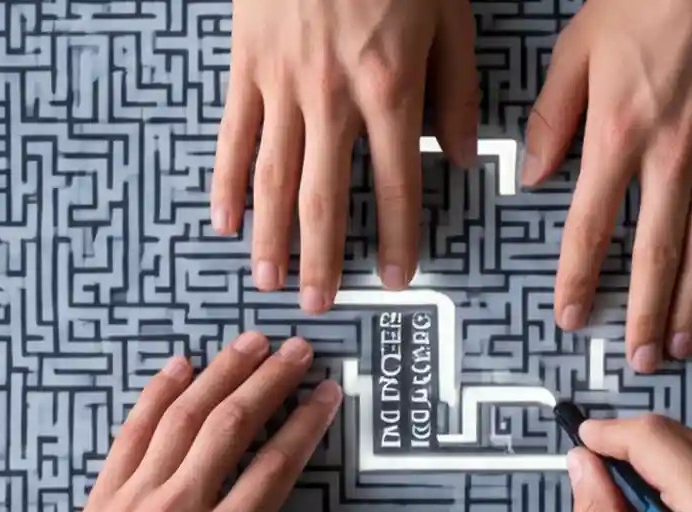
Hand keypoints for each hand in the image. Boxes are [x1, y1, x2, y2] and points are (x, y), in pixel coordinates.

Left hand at [0, 334, 388, 511]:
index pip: (275, 465)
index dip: (307, 422)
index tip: (326, 395)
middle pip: (230, 425)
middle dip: (270, 380)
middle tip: (297, 352)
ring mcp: (132, 505)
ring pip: (181, 418)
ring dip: (219, 374)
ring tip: (248, 345)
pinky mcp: (99, 506)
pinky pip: (129, 435)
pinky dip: (154, 396)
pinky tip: (175, 369)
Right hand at [211, 0, 478, 310]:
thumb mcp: (450, 16)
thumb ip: (458, 92)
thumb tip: (467, 159)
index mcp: (391, 88)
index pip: (399, 185)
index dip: (400, 239)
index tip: (399, 278)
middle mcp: (332, 98)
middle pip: (326, 198)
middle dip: (324, 258)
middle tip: (320, 304)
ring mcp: (281, 84)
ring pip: (273, 177)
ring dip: (271, 237)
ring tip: (270, 281)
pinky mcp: (245, 64)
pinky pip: (231, 135)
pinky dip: (225, 182)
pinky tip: (223, 222)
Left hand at [523, 0, 691, 370]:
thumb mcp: (578, 49)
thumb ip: (552, 119)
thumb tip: (531, 175)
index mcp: (618, 133)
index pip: (591, 226)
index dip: (580, 279)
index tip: (572, 319)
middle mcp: (672, 153)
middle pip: (656, 254)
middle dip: (645, 315)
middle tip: (639, 359)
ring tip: (682, 345)